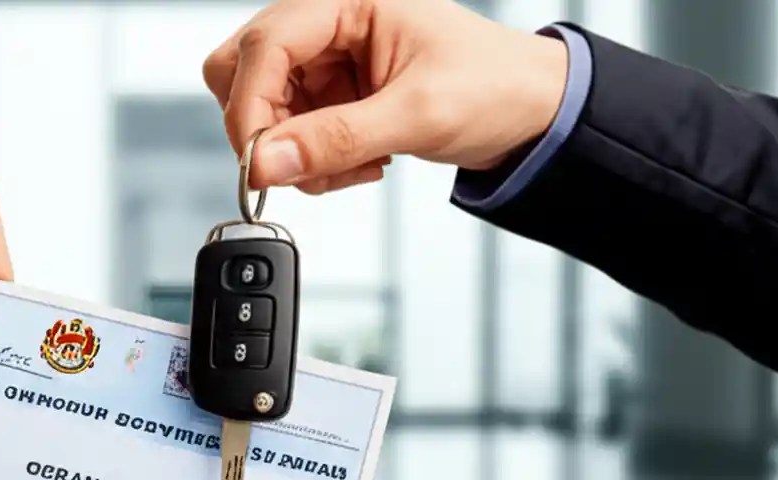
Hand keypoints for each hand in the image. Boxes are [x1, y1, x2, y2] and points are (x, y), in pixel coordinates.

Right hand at [204, 0, 567, 193]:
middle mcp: (329, 24)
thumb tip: (265, 162)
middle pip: (243, 70)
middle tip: (304, 163)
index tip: (259, 163)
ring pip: (264, 110)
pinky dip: (317, 161)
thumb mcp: (417, 114)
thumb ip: (335, 139)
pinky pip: (291, 134)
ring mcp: (328, 61)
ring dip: (298, 154)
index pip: (265, 45)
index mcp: (347, 0)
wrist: (533, 112)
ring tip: (356, 164)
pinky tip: (363, 162)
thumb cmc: (496, 87)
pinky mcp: (333, 95)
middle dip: (267, 128)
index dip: (250, 107)